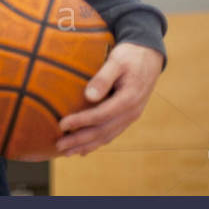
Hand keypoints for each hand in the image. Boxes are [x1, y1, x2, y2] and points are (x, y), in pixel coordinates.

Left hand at [52, 42, 163, 157]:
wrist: (149, 55)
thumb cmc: (129, 56)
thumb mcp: (116, 61)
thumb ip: (103, 78)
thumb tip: (89, 96)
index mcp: (128, 99)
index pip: (100, 115)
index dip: (80, 121)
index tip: (61, 124)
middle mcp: (131, 112)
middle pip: (103, 131)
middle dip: (80, 140)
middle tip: (59, 146)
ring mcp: (131, 116)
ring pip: (108, 136)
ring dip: (87, 145)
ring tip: (67, 152)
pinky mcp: (128, 115)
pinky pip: (112, 132)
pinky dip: (98, 142)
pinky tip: (85, 148)